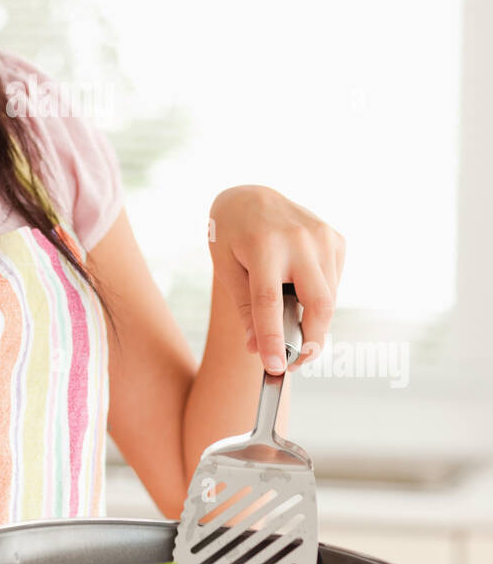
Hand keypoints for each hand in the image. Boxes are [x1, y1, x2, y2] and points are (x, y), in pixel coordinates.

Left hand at [208, 185, 345, 373]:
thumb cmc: (232, 235)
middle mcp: (297, 239)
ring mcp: (322, 236)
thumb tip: (258, 349)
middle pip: (318, 303)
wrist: (250, 197)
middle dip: (312, 340)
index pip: (269, 301)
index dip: (273, 338)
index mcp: (263, 245)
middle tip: (296, 362)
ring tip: (292, 322)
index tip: (275, 366)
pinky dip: (321, 296)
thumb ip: (245, 309)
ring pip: (330, 297)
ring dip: (314, 320)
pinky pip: (334, 282)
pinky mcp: (335, 238)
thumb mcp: (227, 269)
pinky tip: (300, 287)